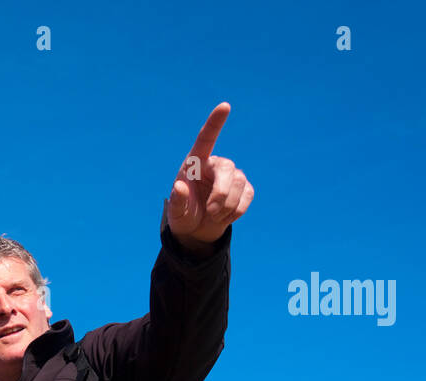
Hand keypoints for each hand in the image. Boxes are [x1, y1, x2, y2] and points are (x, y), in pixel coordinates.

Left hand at [165, 102, 254, 248]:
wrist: (197, 230)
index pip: (206, 139)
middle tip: (211, 212)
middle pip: (228, 169)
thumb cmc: (184, 215)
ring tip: (214, 216)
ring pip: (239, 183)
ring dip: (227, 206)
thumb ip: (177, 200)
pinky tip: (225, 216)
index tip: (225, 106)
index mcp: (195, 163)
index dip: (215, 123)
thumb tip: (180, 186)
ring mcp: (232, 175)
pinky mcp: (244, 189)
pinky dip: (236, 211)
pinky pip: (248, 195)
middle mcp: (215, 164)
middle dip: (221, 194)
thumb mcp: (177, 212)